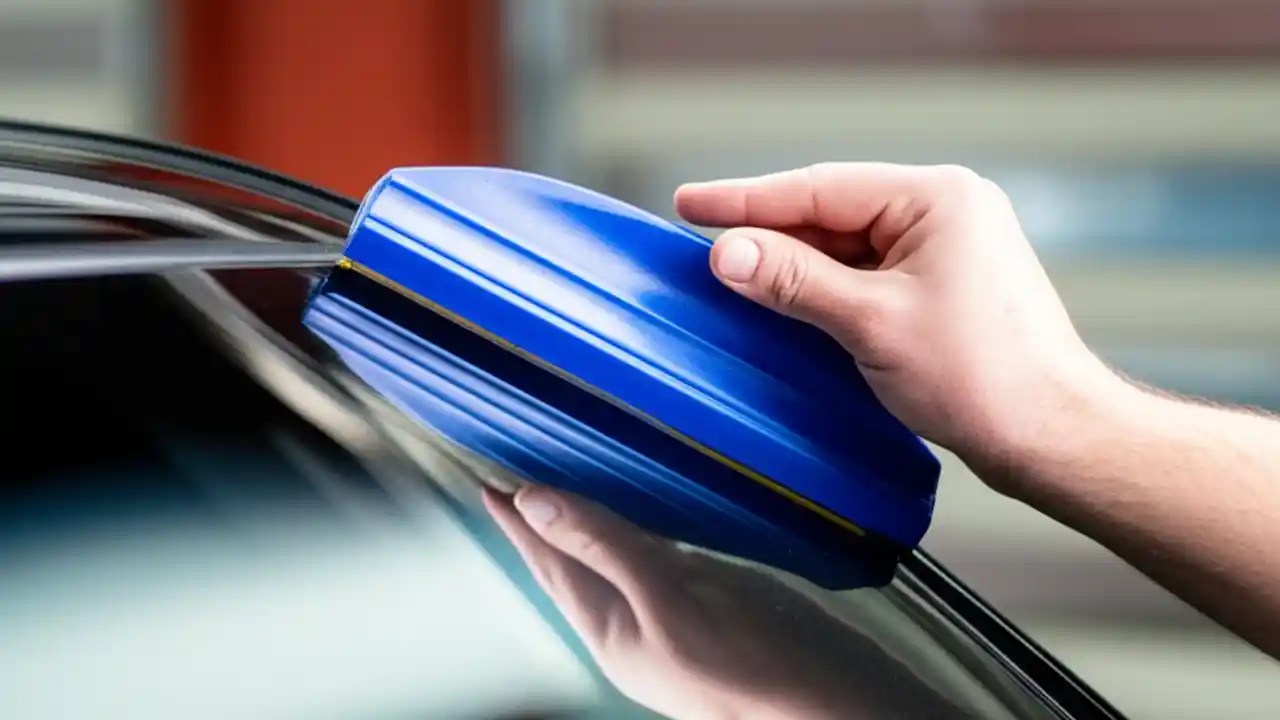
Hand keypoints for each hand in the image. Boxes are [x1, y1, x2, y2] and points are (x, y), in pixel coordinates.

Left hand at [484, 484, 966, 719]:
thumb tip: (537, 500)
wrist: (841, 710)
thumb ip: (607, 547)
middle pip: (573, 567)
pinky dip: (644, 531)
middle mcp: (638, 627)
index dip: (518, 522)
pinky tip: (653, 515)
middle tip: (514, 480)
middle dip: (542, 524)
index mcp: (612, 631)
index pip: (549, 564)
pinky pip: (662, 561)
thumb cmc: (759, 669)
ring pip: (617, 561)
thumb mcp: (672, 600)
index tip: (488, 481)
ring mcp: (678, 621)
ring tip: (568, 488)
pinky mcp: (719, 609)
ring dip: (590, 524)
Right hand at [676, 164, 1128, 485]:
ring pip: (847, 247)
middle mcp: (945, 211)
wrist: (1049, 434)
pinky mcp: (943, 287)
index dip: (748, 199)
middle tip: (701, 243)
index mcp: (937, 198)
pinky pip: (867, 274)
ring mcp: (947, 249)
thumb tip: (728, 253)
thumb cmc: (982, 376)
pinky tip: (786, 302)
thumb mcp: (871, 321)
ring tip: (733, 277)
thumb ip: (794, 281)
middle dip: (768, 234)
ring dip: (794, 265)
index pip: (821, 187)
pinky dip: (824, 289)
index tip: (692, 202)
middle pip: (832, 214)